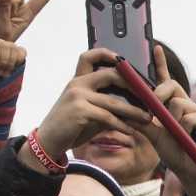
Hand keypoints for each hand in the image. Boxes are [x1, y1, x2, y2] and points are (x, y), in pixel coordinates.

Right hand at [30, 50, 155, 162]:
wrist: (48, 141)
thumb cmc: (70, 126)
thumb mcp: (86, 109)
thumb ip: (102, 102)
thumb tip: (129, 102)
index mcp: (78, 80)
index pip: (90, 56)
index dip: (108, 54)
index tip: (127, 62)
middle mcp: (77, 84)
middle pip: (110, 75)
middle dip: (132, 85)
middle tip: (148, 95)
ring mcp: (77, 96)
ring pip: (113, 101)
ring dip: (133, 111)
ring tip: (147, 118)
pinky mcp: (79, 111)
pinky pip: (107, 117)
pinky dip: (121, 125)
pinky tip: (131, 131)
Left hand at [134, 45, 195, 195]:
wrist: (190, 170)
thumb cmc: (174, 152)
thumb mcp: (152, 134)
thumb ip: (140, 120)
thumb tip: (120, 110)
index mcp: (173, 104)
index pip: (166, 80)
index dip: (161, 63)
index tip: (155, 47)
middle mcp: (187, 103)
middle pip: (171, 85)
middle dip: (160, 95)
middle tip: (156, 111)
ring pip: (178, 104)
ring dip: (174, 121)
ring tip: (178, 135)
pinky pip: (190, 117)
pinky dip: (185, 129)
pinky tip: (188, 137)